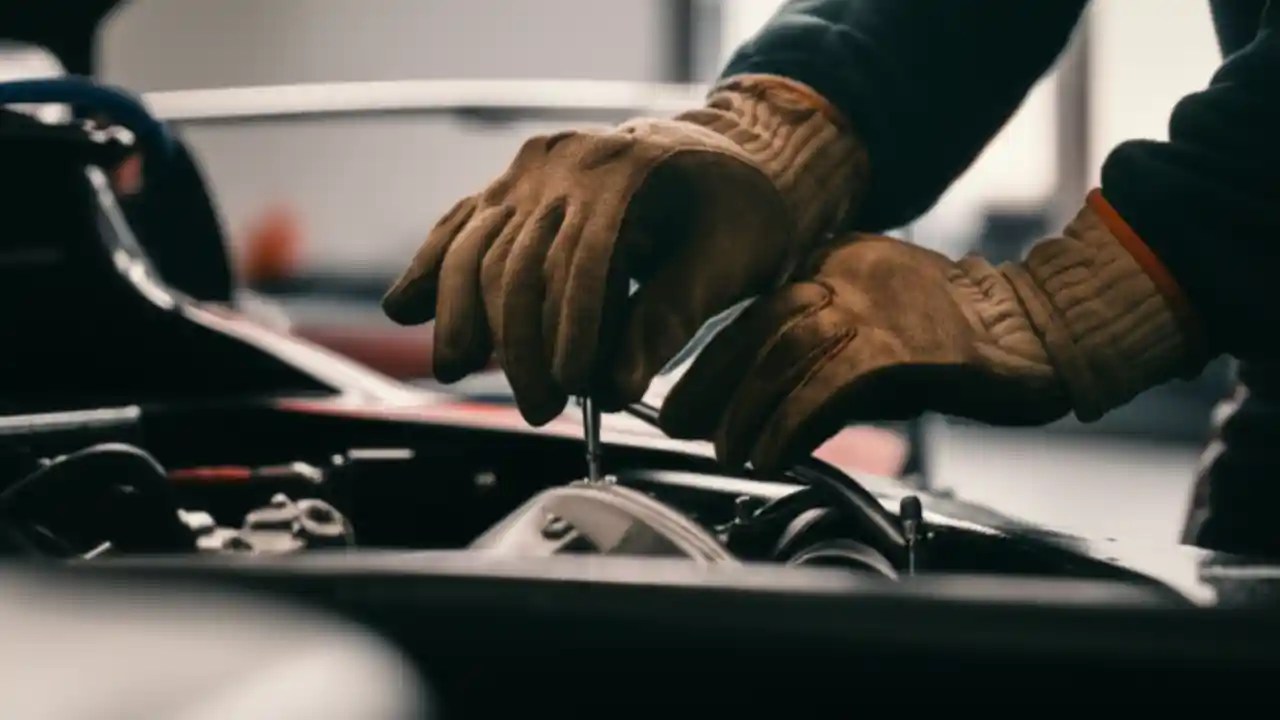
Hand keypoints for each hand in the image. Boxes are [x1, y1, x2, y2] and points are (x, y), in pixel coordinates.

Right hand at [381, 76, 865, 425]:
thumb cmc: (741, 208)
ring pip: (477, 244)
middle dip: (520, 343)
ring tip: (458, 370)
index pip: (584, 258)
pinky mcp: (515, 185)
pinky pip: (461, 224)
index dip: (573, 329)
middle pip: (520, 257)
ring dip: (463, 315)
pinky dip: (433, 267)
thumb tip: (619, 389)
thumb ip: (669, 317)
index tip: (572, 387)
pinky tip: (406, 307)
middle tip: (537, 406)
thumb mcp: (728, 259)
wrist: (734, 154)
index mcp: (625, 170)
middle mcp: (566, 161)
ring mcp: (532, 170)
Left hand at [659, 197, 1197, 472]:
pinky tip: (769, 454)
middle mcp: (845, 274)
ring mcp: (873, 306)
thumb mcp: (872, 340)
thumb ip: (819, 362)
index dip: (711, 357)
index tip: (682, 396)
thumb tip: (761, 412)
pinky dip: (790, 425)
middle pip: (758, 326)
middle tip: (679, 425)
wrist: (1039, 331)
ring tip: (726, 450)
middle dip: (711, 382)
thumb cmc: (957, 345)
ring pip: (784, 354)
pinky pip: (826, 387)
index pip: (754, 309)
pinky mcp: (900, 346)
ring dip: (746, 410)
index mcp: (834, 262)